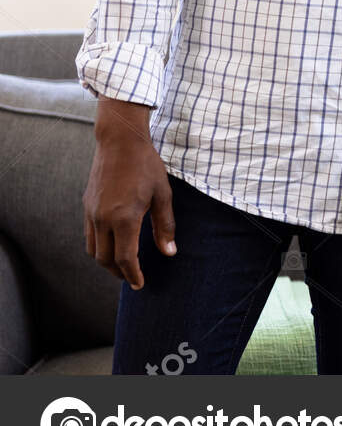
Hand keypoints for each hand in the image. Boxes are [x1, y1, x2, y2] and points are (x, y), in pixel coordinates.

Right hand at [83, 99, 174, 289]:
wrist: (119, 141)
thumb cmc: (146, 166)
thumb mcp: (163, 195)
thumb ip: (165, 226)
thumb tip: (170, 253)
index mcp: (123, 218)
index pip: (125, 258)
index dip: (132, 275)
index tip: (140, 285)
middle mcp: (102, 219)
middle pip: (104, 259)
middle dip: (118, 273)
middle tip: (132, 278)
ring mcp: (91, 212)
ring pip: (93, 249)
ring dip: (106, 262)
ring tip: (122, 265)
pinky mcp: (86, 205)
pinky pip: (89, 235)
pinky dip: (99, 246)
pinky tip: (112, 244)